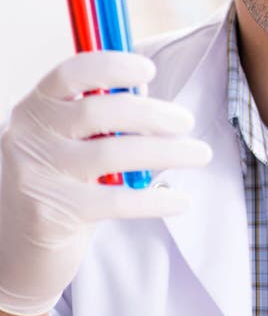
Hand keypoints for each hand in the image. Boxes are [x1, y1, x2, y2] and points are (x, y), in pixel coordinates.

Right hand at [0, 52, 212, 315]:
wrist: (18, 249)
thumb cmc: (62, 179)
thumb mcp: (72, 139)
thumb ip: (104, 113)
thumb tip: (147, 91)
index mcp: (36, 107)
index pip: (71, 73)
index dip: (113, 66)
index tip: (150, 70)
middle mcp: (29, 136)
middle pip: (98, 111)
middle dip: (152, 113)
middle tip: (187, 121)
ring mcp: (37, 174)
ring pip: (113, 154)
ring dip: (167, 152)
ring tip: (200, 154)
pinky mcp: (52, 213)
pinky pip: (116, 200)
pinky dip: (155, 199)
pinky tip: (181, 199)